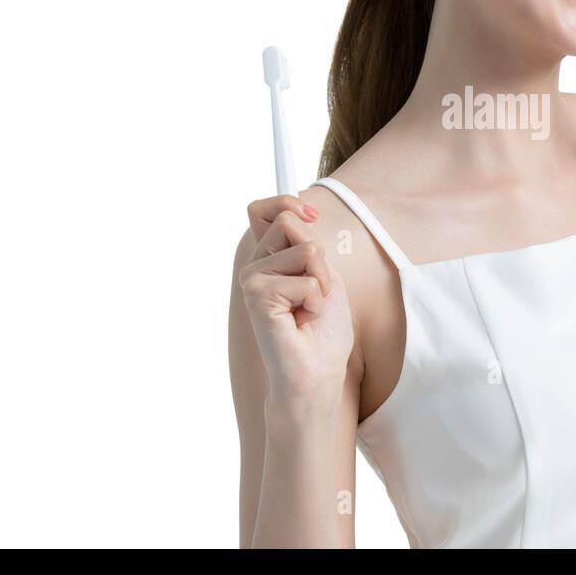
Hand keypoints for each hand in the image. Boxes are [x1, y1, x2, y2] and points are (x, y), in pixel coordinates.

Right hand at [239, 195, 353, 404]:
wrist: (318, 371)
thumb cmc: (323, 329)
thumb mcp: (324, 274)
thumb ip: (307, 242)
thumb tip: (295, 215)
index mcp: (269, 257)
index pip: (265, 209)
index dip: (288, 203)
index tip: (310, 217)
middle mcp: (255, 264)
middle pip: (288, 220)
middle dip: (319, 255)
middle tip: (316, 290)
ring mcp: (252, 278)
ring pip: (306, 249)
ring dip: (321, 282)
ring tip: (308, 309)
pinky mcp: (255, 294)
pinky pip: (305, 280)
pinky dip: (315, 302)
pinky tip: (300, 321)